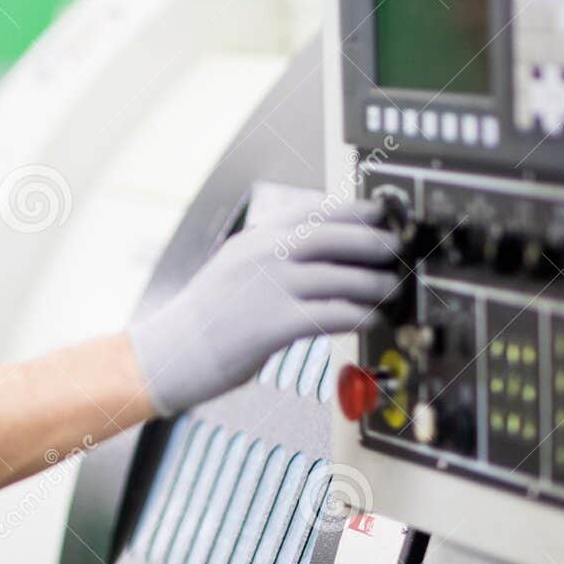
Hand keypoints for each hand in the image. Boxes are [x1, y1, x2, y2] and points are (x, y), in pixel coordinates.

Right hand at [129, 190, 398, 415]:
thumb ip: (272, 255)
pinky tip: (370, 320)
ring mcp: (266, 289)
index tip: (381, 213)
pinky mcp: (270, 325)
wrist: (166, 354)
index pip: (313, 210)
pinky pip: (329, 314)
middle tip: (397, 249)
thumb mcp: (233, 269)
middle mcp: (261, 256)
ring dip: (374, 283)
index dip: (354, 209)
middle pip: (332, 236)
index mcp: (254, 239)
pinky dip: (358, 315)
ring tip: (391, 291)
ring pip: (338, 276)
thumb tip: (321, 252)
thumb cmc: (203, 320)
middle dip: (373, 241)